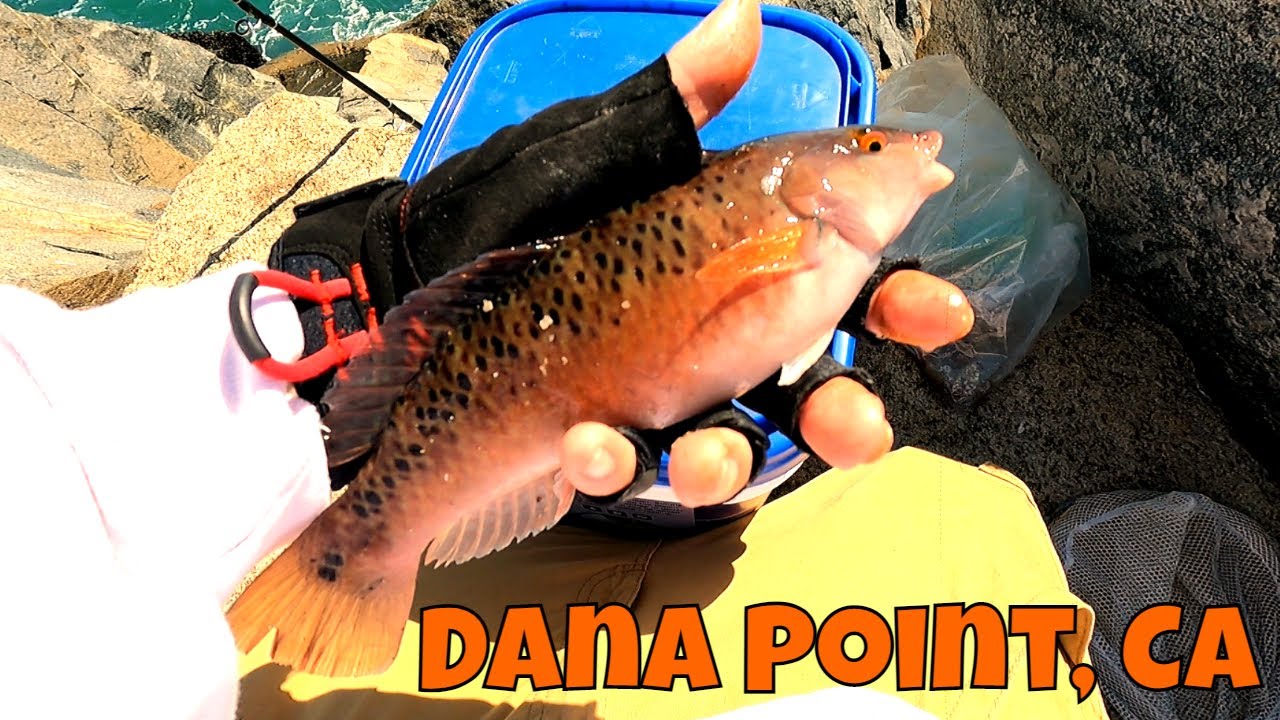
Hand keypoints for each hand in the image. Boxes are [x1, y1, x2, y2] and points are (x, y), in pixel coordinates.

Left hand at [556, 0, 972, 506]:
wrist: (401, 280)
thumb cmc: (508, 208)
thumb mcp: (594, 149)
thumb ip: (674, 105)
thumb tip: (744, 12)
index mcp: (728, 258)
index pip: (838, 283)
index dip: (898, 300)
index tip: (940, 311)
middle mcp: (706, 333)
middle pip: (807, 386)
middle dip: (845, 413)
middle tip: (860, 425)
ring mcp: (653, 395)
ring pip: (730, 447)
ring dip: (728, 463)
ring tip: (698, 458)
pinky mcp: (598, 440)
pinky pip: (629, 469)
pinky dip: (615, 463)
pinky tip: (589, 443)